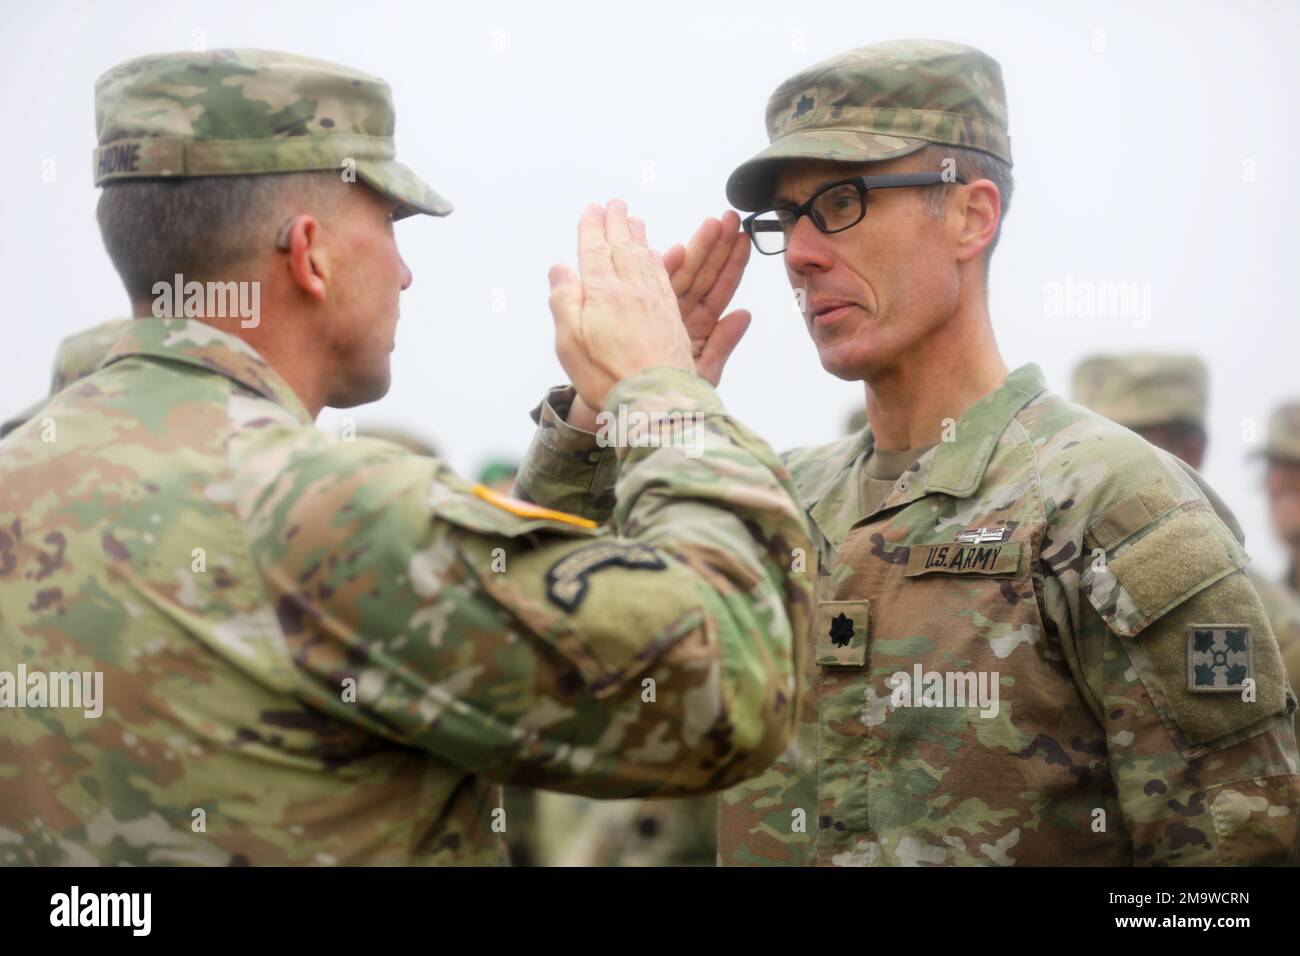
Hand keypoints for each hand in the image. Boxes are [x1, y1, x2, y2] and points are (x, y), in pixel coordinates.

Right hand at [548, 201, 694, 410]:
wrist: (654, 401)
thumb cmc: (607, 377)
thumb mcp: (569, 342)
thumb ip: (563, 301)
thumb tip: (560, 269)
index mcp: (602, 293)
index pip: (594, 251)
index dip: (591, 228)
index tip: (591, 210)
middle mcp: (631, 291)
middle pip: (622, 248)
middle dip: (616, 223)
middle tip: (615, 204)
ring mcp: (655, 303)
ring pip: (646, 258)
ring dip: (638, 236)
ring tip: (635, 220)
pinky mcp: (671, 318)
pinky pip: (664, 278)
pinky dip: (658, 260)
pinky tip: (658, 255)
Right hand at [661, 211, 751, 386]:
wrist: (636, 409)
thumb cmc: (667, 394)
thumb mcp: (704, 374)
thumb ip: (723, 344)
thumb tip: (745, 314)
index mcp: (698, 328)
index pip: (717, 289)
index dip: (729, 264)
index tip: (740, 238)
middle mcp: (682, 316)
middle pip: (703, 275)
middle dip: (717, 245)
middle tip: (730, 218)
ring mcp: (663, 312)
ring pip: (684, 276)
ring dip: (699, 248)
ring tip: (714, 223)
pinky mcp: (645, 315)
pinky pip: (658, 291)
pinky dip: (668, 272)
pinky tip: (674, 252)